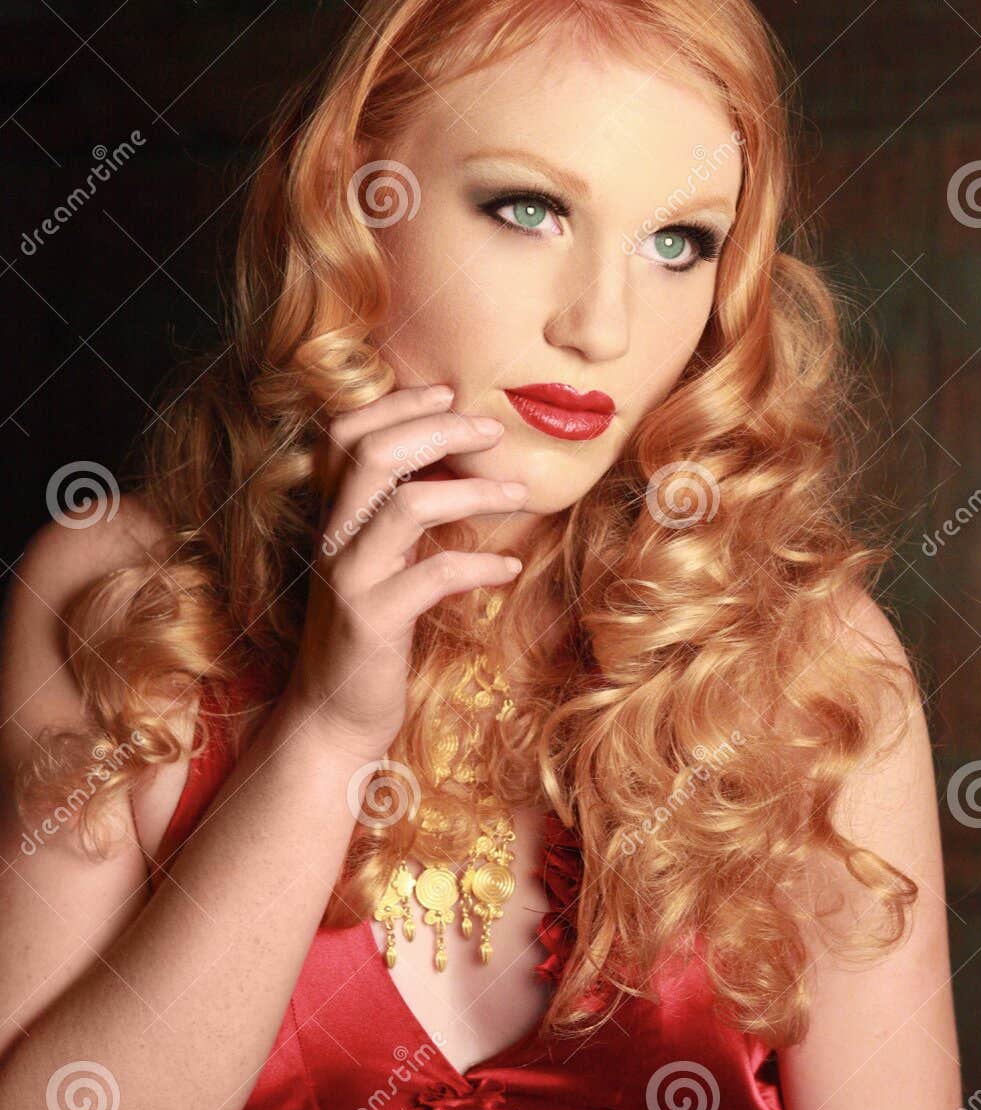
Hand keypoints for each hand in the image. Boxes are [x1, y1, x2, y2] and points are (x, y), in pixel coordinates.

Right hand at [284, 384, 526, 758]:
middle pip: (373, 453)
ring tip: (519, 493)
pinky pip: (435, 576)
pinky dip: (481, 565)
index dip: (397, 403)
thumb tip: (455, 465)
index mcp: (331, 517)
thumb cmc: (370, 636)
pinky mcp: (372, 621)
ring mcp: (349, 578)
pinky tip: (509, 570)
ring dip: (473, 491)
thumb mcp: (378, 565)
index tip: (450, 392)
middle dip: (439, 429)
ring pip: (407, 506)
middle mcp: (331, 538)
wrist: (334, 717)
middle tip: (493, 432)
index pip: (345, 433)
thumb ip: (399, 518)